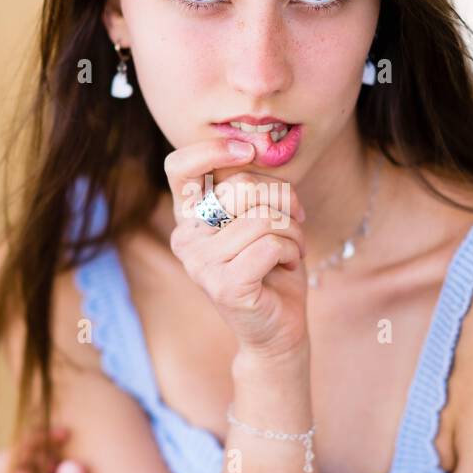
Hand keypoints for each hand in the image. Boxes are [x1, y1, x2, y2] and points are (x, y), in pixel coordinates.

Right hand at [164, 136, 308, 360]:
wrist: (277, 326)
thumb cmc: (271, 265)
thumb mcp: (258, 215)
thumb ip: (249, 185)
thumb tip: (257, 146)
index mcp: (188, 217)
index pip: (179, 166)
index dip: (213, 149)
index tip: (248, 151)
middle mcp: (185, 238)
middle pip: (240, 187)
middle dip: (282, 199)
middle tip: (293, 222)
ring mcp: (200, 264)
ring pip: (262, 217)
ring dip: (293, 231)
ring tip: (291, 249)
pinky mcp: (224, 285)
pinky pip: (271, 244)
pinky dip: (292, 251)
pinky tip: (287, 266)